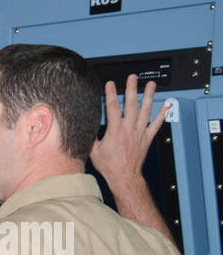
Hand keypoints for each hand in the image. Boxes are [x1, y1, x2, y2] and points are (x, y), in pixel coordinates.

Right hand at [90, 74, 167, 194]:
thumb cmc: (110, 166)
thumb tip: (87, 128)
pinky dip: (163, 113)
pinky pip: (157, 123)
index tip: (110, 84)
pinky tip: (167, 105)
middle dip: (131, 89)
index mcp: (115, 130)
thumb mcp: (94, 151)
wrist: (124, 176)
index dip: (110, 94)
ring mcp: (140, 132)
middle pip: (131, 104)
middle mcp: (129, 128)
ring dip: (148, 95)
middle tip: (132, 78)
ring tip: (150, 84)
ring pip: (146, 110)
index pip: (112, 107)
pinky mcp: (147, 137)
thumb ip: (92, 137)